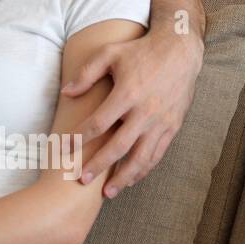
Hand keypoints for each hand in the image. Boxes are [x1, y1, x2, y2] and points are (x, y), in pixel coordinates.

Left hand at [61, 28, 203, 196]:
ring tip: (107, 192)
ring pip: (141, 157)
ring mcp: (161, 122)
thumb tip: (66, 93)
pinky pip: (157, 154)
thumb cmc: (140, 50)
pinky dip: (144, 169)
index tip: (64, 149)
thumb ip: (87, 73)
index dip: (79, 138)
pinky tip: (131, 179)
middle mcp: (146, 112)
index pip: (98, 123)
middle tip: (81, 180)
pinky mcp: (173, 126)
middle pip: (118, 147)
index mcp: (127, 94)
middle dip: (98, 166)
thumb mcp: (110, 53)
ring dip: (123, 177)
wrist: (180, 51)